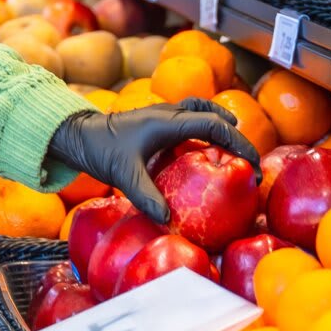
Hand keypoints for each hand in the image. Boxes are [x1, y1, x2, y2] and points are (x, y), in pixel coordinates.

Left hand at [45, 98, 261, 224]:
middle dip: (235, 137)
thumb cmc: (100, 149)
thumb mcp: (122, 174)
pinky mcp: (156, 122)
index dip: (239, 142)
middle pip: (213, 116)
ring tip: (234, 149)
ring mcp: (162, 115)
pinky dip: (203, 129)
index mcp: (167, 121)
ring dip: (220, 126)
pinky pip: (188, 119)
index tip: (253, 164)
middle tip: (249, 162)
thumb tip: (167, 218)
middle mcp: (169, 113)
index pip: (214, 125)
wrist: (77, 134)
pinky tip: (203, 151)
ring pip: (200, 111)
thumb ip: (145, 195)